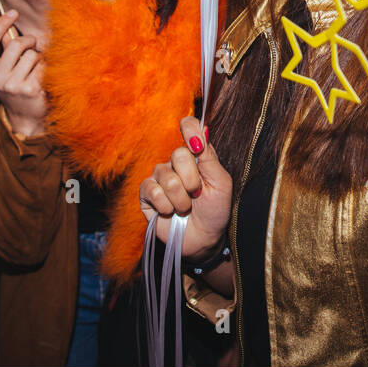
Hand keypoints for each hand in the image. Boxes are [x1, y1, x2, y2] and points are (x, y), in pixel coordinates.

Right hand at [0, 10, 47, 136]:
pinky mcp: (30, 90)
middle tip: (34, 44)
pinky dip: (45, 68)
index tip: (13, 12)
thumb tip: (9, 24)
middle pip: (15, 45)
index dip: (0, 23)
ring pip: (32, 55)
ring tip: (36, 68)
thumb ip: (4, 49)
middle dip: (29, 40)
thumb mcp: (4, 70)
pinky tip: (42, 78)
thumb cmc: (16, 86)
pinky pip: (43, 66)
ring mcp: (12, 86)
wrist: (26, 116)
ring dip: (38, 58)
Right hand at [138, 116, 233, 260]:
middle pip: (178, 154)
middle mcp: (176, 162)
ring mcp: (160, 177)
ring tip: (186, 207)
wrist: (204, 238)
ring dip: (181, 198)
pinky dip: (166, 205)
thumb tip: (202, 129)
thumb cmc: (215, 210)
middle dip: (192, 179)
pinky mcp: (146, 194)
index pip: (188, 127)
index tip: (196, 143)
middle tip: (197, 194)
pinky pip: (152, 190)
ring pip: (167, 176)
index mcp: (196, 155)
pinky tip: (170, 212)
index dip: (190, 128)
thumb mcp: (221, 183)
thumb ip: (209, 157)